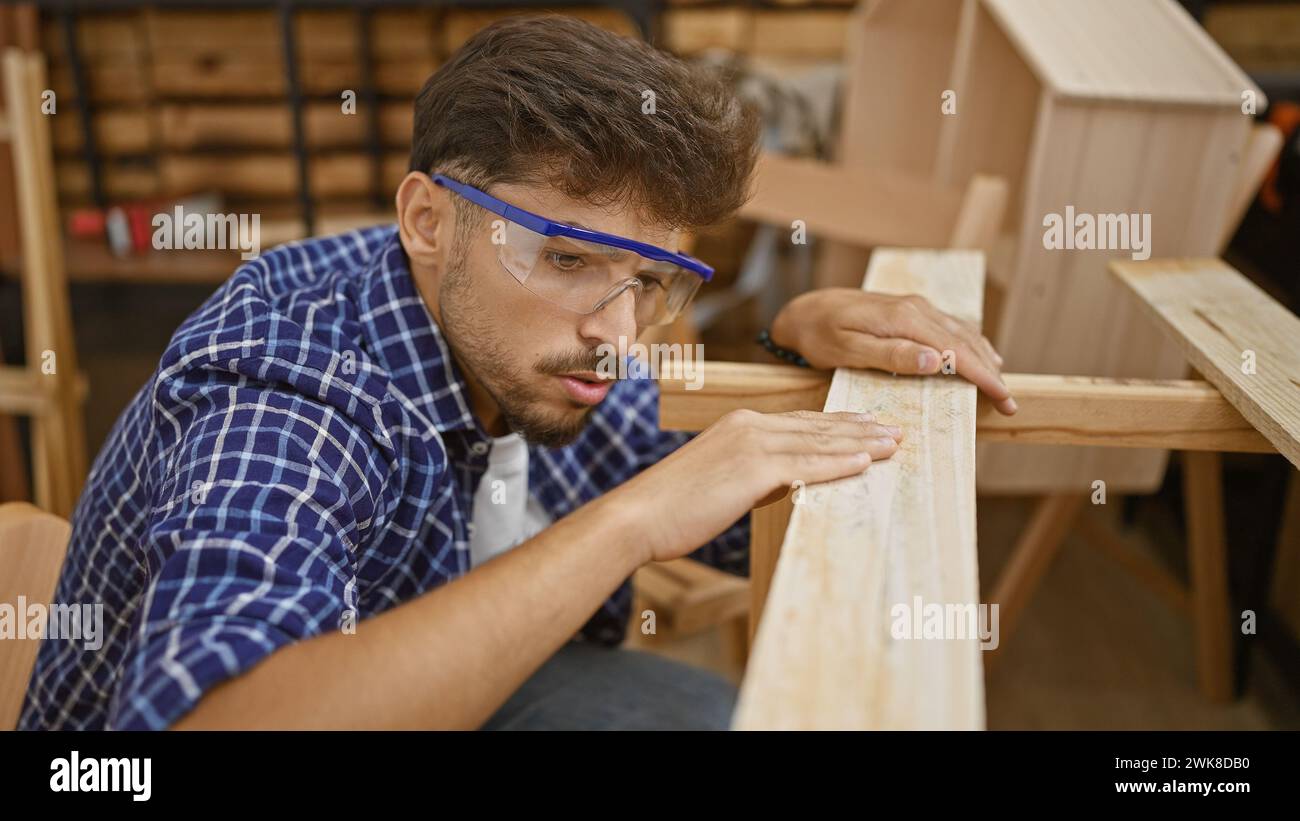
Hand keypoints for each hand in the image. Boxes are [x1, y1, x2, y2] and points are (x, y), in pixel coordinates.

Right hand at [621, 409, 903, 563]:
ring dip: (860, 443)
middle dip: (860, 428)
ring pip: (818, 442)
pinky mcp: (753, 469)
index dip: (839, 423)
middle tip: (896, 430)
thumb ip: (755, 474)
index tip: (868, 424)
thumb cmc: (674, 507)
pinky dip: (838, 462)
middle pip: (817, 426)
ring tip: (892, 444)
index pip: (801, 421)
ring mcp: (752, 444)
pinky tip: (864, 462)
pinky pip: (806, 465)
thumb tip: (788, 480)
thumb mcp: (720, 481)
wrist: (640, 516)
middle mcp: (749, 425)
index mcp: (740, 423)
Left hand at [771, 288, 1016, 414]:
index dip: (982, 376)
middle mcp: (916, 309)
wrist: (804, 309)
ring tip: (1000, 384)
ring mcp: (914, 307)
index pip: (956, 350)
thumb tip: (936, 360)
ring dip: (984, 357)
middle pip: (965, 342)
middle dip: (990, 372)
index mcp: (904, 319)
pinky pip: (949, 326)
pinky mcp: (909, 310)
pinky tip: (979, 354)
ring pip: (961, 332)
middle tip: (1010, 403)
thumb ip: (892, 355)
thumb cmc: (820, 335)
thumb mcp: (849, 350)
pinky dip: (969, 342)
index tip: (1003, 397)